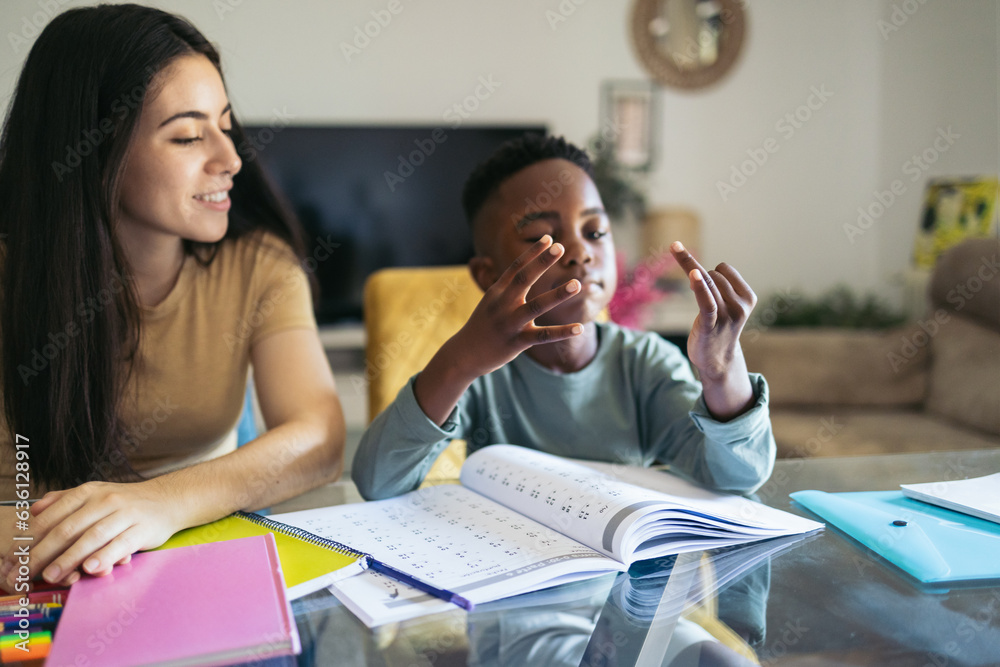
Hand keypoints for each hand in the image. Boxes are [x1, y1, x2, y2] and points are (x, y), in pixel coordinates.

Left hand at [1, 478, 179, 589]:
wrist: (168, 499)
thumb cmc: (126, 502)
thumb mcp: (95, 493)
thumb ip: (64, 499)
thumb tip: (33, 510)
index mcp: (88, 492)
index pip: (53, 516)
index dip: (30, 538)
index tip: (13, 558)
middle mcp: (105, 500)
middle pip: (68, 528)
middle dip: (43, 553)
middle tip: (24, 573)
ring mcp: (125, 514)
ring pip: (92, 537)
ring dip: (69, 558)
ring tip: (51, 576)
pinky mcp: (143, 529)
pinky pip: (121, 544)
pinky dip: (105, 557)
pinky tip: (91, 569)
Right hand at [413, 235, 582, 424]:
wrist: (464, 354)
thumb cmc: (483, 325)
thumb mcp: (491, 302)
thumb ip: (507, 287)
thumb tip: (522, 270)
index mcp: (497, 292)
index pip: (516, 267)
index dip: (533, 252)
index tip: (549, 239)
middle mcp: (502, 304)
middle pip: (524, 279)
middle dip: (542, 262)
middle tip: (560, 247)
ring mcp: (509, 323)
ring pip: (536, 306)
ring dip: (557, 294)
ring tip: (577, 284)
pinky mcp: (516, 342)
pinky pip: (543, 336)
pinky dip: (562, 332)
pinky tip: (580, 328)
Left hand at [670, 241, 755, 419]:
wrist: (716, 360)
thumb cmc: (717, 326)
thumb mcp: (722, 305)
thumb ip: (710, 287)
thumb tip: (693, 271)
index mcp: (748, 298)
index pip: (724, 268)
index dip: (709, 273)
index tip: (707, 287)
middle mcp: (740, 306)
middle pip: (712, 275)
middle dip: (700, 280)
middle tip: (702, 301)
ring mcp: (727, 316)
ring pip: (707, 283)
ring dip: (694, 283)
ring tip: (697, 301)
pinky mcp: (711, 324)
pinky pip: (706, 301)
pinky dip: (699, 286)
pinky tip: (692, 273)